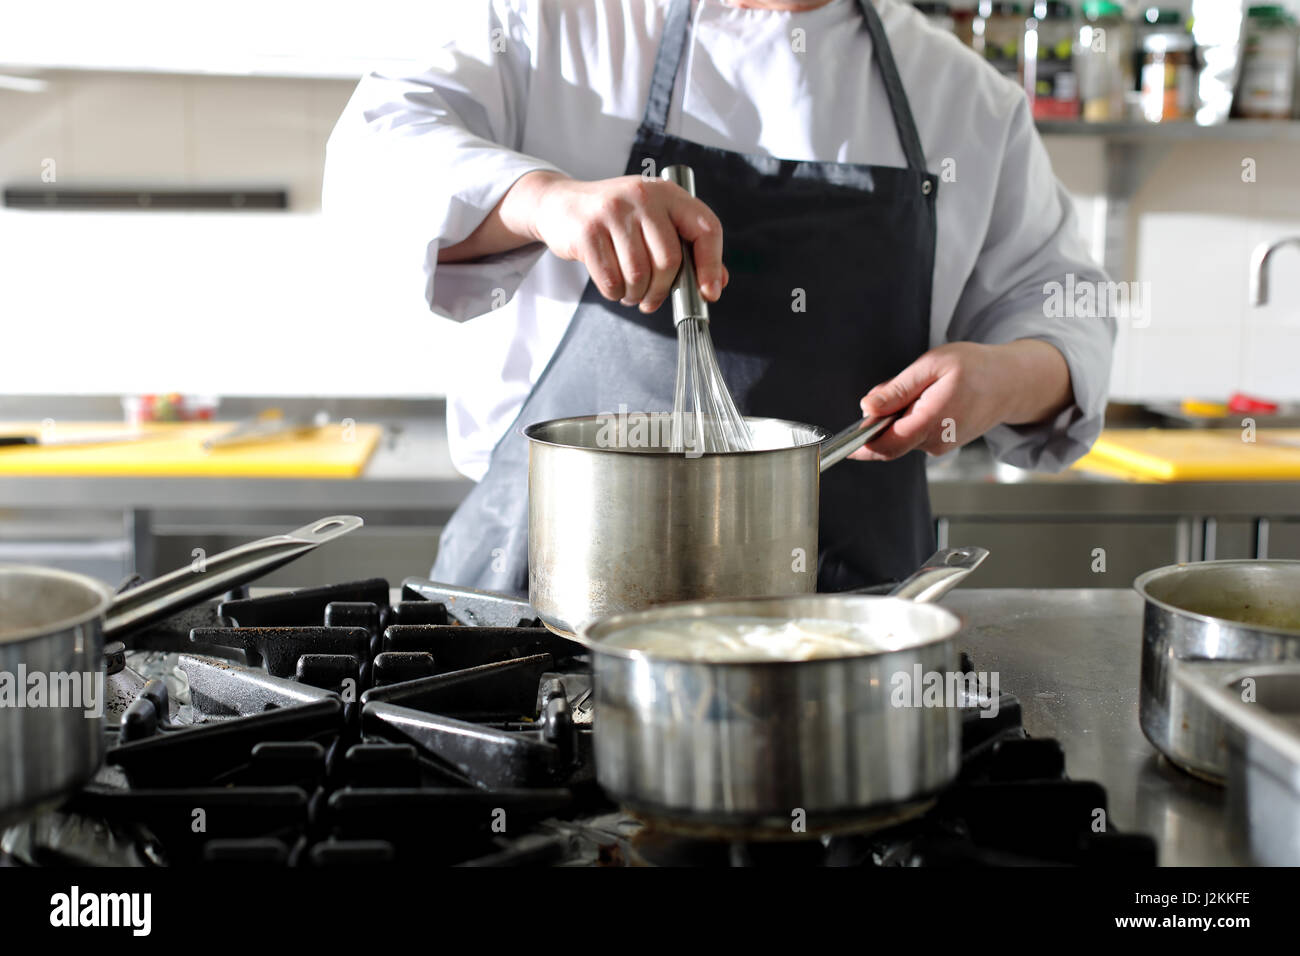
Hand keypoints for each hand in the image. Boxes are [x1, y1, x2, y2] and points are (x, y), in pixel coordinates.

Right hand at [507, 172, 727, 312]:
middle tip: (652, 300)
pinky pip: (611, 280)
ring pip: (639, 274)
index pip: (705, 228)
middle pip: (669, 260)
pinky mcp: (588, 230)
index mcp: (668, 193)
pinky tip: (614, 287)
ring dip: (636, 295)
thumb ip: (686, 248)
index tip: (708, 293)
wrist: (560, 203)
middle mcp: (643, 196)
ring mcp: (613, 211)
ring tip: (631, 293)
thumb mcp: (653, 222)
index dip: (711, 265)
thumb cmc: (615, 219)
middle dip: (662, 291)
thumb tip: (716, 282)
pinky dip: (615, 293)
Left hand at [849, 340, 1071, 460]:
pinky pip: (913, 437)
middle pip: (888, 443)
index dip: (860, 444)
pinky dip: (907, 421)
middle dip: (876, 423)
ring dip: (894, 420)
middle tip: (885, 393)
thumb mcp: (932, 365)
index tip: (843, 441)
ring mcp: (940, 446)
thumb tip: (867, 407)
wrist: (1012, 383)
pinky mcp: (942, 445)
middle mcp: (936, 440)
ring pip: (900, 439)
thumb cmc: (977, 368)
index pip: (885, 445)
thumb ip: (897, 389)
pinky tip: (922, 401)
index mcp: (932, 420)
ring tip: (915, 391)